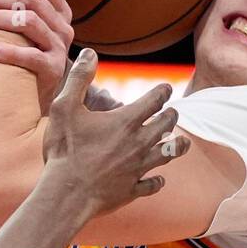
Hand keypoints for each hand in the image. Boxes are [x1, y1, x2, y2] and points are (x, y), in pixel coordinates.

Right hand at [41, 49, 189, 222]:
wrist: (67, 194)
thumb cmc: (65, 149)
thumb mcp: (65, 107)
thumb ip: (79, 78)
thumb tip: (91, 53)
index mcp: (126, 121)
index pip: (155, 100)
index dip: (163, 91)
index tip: (166, 88)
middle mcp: (139, 143)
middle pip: (166, 125)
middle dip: (171, 116)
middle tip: (172, 113)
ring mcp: (138, 168)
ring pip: (168, 154)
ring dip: (177, 146)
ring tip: (182, 142)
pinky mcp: (132, 189)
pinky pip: (152, 184)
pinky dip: (158, 180)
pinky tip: (158, 179)